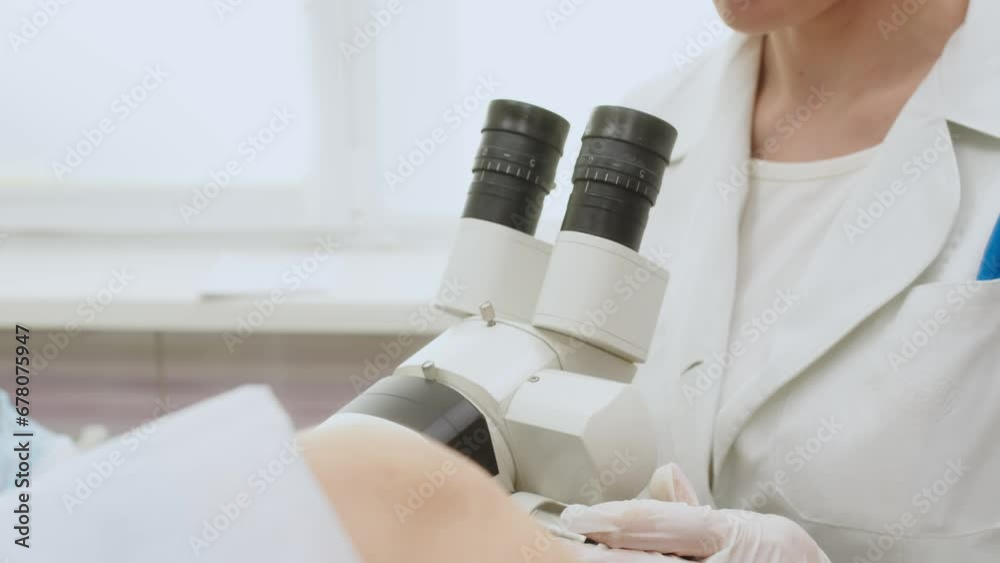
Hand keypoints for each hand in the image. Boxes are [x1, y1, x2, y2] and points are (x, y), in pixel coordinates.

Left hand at [560, 463, 830, 562]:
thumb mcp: (755, 530)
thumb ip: (699, 513)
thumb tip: (662, 478)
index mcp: (731, 534)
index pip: (660, 523)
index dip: (614, 519)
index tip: (579, 516)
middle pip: (647, 560)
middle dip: (601, 553)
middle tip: (565, 544)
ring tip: (580, 557)